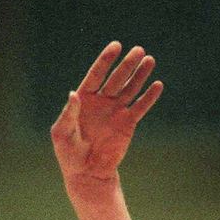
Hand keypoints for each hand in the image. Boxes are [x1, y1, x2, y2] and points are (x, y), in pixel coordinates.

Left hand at [51, 42, 162, 180]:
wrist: (87, 173)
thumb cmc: (69, 154)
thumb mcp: (62, 134)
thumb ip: (68, 114)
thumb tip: (74, 93)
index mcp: (84, 99)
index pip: (96, 75)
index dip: (105, 60)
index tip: (116, 46)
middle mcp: (101, 101)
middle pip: (116, 78)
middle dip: (127, 65)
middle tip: (139, 50)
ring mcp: (116, 111)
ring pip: (130, 88)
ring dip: (140, 75)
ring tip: (149, 60)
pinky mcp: (128, 123)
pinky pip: (140, 107)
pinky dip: (149, 97)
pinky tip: (157, 85)